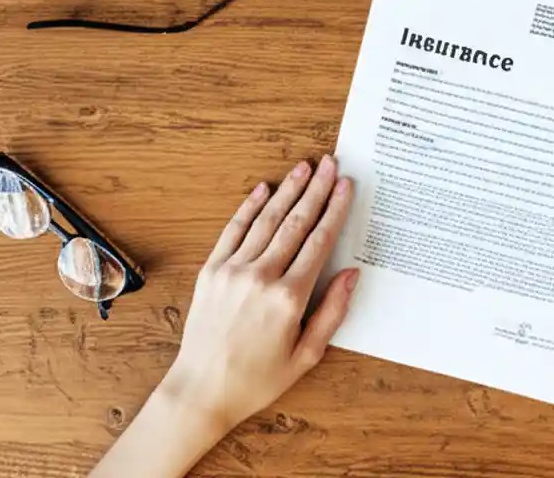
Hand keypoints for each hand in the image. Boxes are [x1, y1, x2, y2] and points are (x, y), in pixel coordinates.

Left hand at [166, 156, 357, 432]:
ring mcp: (232, 271)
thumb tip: (352, 274)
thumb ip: (332, 312)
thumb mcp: (306, 356)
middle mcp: (261, 277)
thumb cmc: (256, 380)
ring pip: (266, 220)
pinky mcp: (211, 271)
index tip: (346, 186)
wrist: (202, 390)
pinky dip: (249, 207)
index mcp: (289, 299)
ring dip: (287, 191)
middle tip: (331, 164)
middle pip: (295, 223)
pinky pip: (233, 230)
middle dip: (316, 190)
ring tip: (304, 168)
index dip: (335, 210)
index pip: (319, 242)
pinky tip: (263, 189)